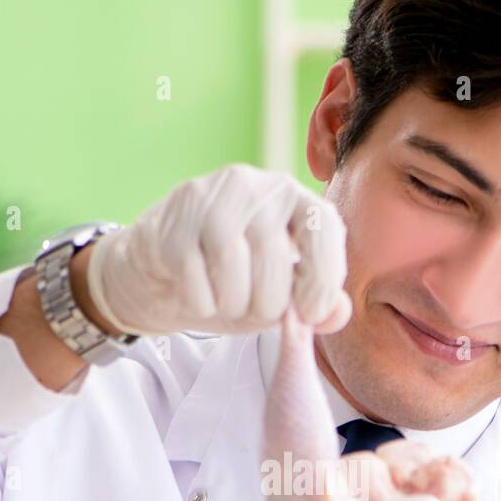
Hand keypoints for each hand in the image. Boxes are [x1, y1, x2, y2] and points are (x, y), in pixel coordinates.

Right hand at [85, 163, 352, 337]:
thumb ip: (317, 307)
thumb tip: (337, 312)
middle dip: (266, 304)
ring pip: (232, 267)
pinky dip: (200, 302)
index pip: (322, 227)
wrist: (163, 277)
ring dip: (231, 304)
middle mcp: (258, 186)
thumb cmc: (234, 286)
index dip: (322, 278)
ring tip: (224, 301)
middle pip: (274, 257)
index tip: (309, 315)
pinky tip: (196, 294)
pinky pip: (194, 277)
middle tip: (251, 309)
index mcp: (295, 199)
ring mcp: (213, 195)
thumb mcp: (283, 299)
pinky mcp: (175, 217)